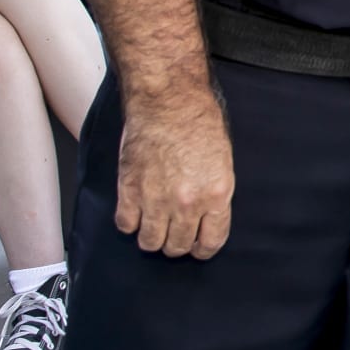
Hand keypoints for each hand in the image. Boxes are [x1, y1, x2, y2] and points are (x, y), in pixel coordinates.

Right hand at [116, 92, 234, 259]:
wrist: (168, 101)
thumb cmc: (200, 122)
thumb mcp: (224, 161)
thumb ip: (214, 193)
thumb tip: (207, 217)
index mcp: (216, 194)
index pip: (211, 242)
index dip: (204, 248)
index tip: (199, 246)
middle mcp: (186, 203)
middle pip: (178, 247)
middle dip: (178, 244)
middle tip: (175, 234)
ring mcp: (155, 199)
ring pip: (150, 242)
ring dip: (153, 237)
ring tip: (155, 224)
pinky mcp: (129, 190)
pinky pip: (125, 225)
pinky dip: (130, 222)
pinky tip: (137, 211)